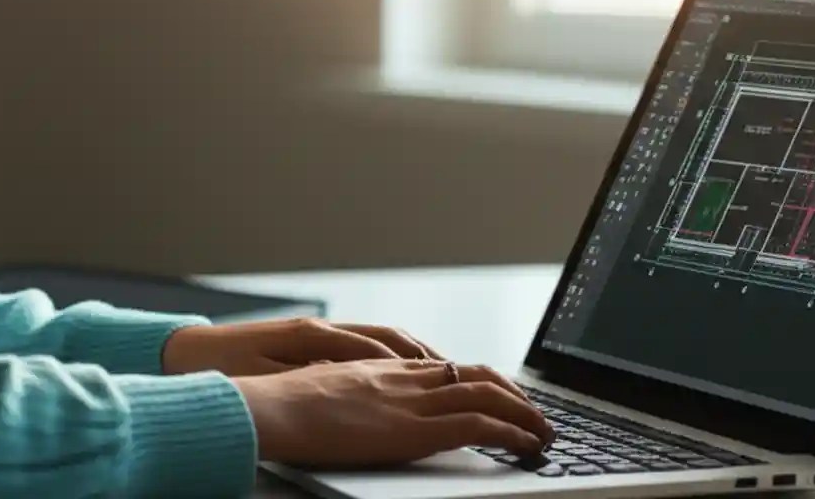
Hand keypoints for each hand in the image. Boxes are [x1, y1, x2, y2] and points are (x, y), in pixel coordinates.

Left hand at [162, 317, 444, 375]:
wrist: (184, 353)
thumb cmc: (221, 369)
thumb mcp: (266, 377)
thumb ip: (312, 376)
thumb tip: (354, 379)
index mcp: (311, 334)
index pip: (374, 346)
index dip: (411, 362)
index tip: (444, 377)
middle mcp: (320, 327)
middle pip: (386, 336)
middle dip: (425, 355)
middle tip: (462, 374)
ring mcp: (316, 331)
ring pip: (378, 337)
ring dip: (412, 352)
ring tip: (444, 370)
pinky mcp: (309, 340)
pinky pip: (360, 344)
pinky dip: (389, 354)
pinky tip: (401, 370)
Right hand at [233, 359, 553, 467]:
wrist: (269, 407)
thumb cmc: (282, 405)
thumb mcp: (324, 392)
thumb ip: (352, 396)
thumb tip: (361, 412)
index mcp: (382, 369)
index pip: (445, 369)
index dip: (479, 381)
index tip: (498, 395)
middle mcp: (404, 378)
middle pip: (475, 374)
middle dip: (512, 393)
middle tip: (534, 414)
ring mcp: (410, 401)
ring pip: (486, 394)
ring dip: (523, 413)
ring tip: (545, 432)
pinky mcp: (413, 429)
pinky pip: (476, 425)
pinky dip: (511, 432)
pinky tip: (527, 444)